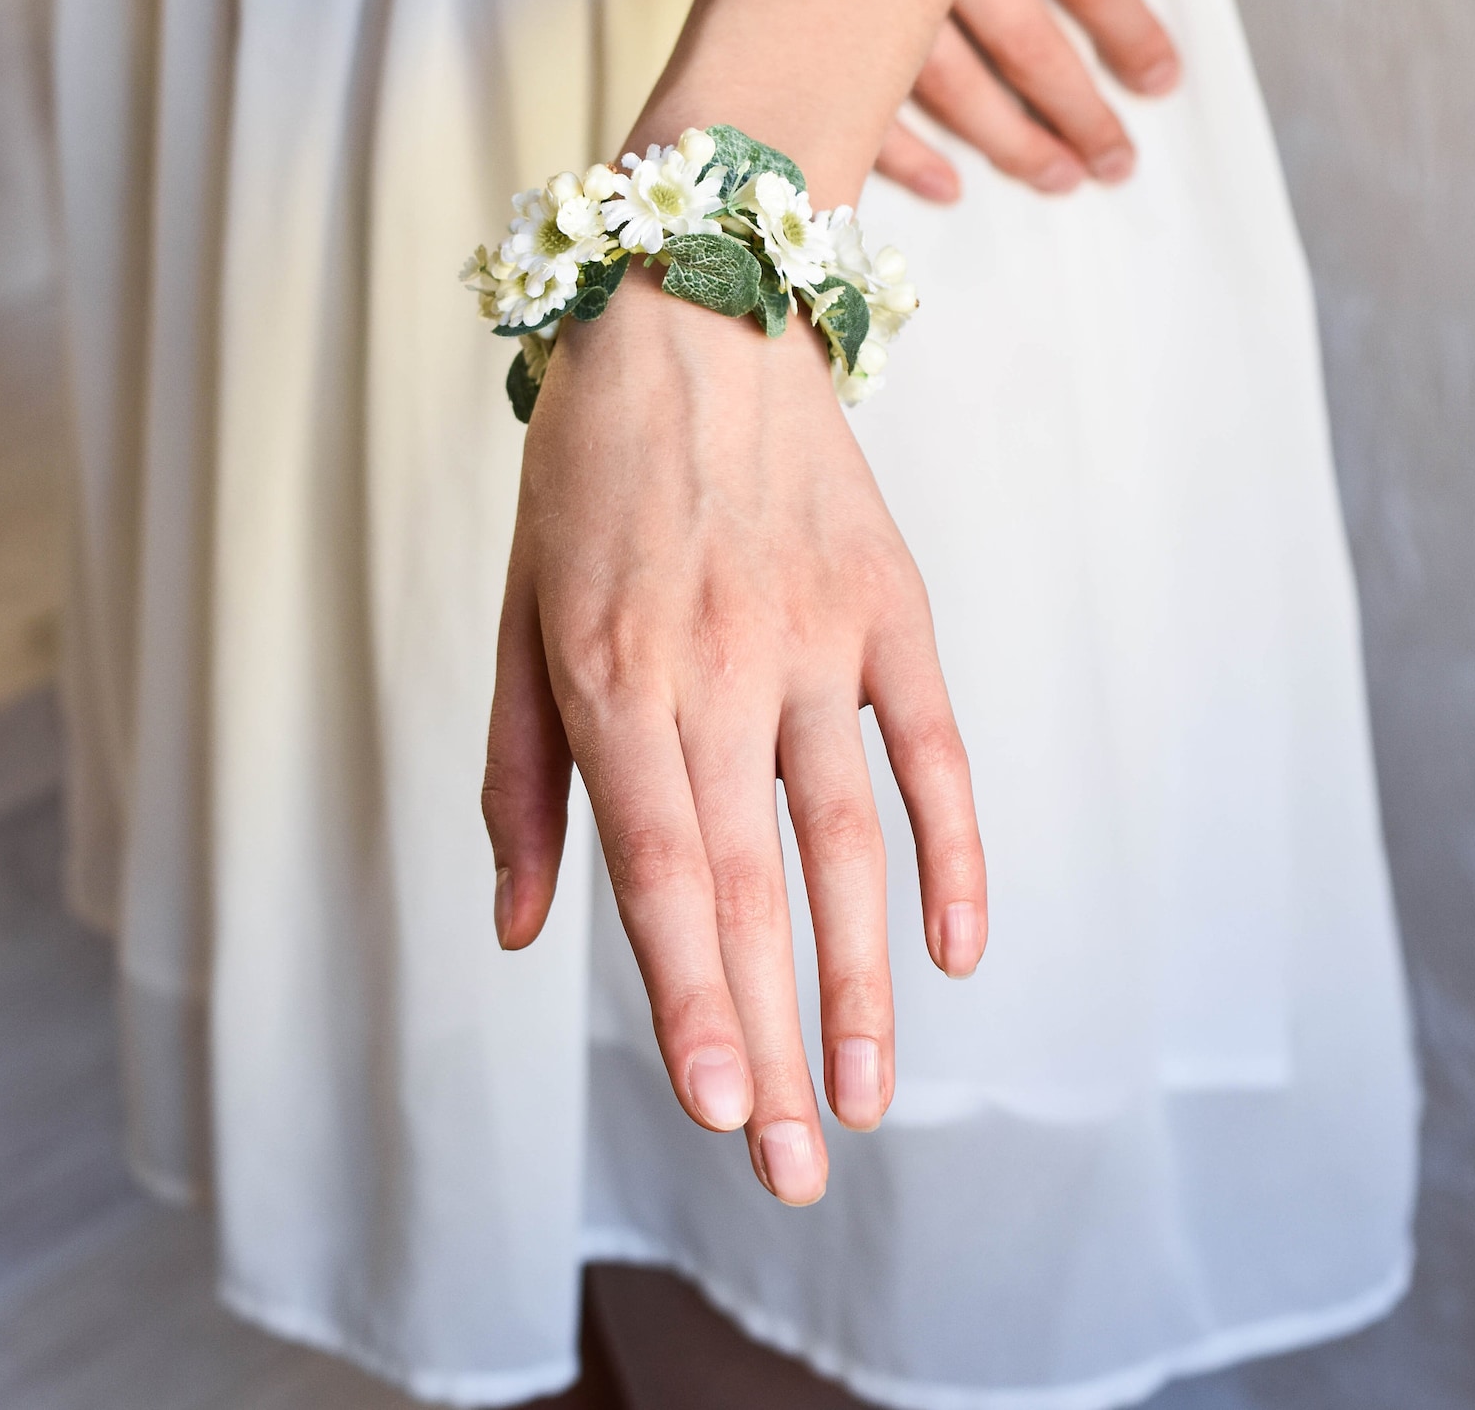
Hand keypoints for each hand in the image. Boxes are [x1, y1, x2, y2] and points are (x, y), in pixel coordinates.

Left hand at [482, 273, 986, 1204]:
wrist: (696, 303)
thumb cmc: (586, 472)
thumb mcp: (518, 610)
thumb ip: (520, 775)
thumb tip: (527, 932)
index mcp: (609, 669)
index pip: (655, 862)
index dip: (688, 990)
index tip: (713, 1103)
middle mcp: (715, 661)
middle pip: (750, 878)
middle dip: (768, 1034)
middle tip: (788, 1169)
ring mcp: (814, 630)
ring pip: (844, 832)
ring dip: (861, 975)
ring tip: (867, 1097)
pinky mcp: (890, 602)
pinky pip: (931, 742)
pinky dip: (952, 846)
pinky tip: (956, 946)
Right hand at [548, 0, 1178, 200]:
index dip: (1124, 24)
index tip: (1160, 76)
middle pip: (1022, 35)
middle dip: (1075, 105)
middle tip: (1117, 160)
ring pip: (943, 74)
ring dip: (1002, 134)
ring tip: (1052, 175)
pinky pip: (841, 78)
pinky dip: (894, 138)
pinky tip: (939, 181)